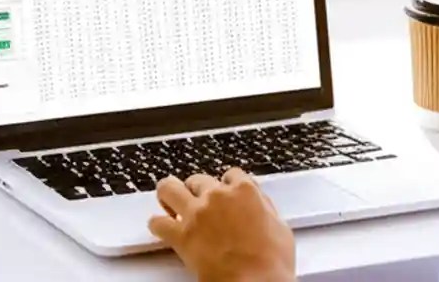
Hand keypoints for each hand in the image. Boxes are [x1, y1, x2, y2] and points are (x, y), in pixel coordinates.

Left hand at [149, 168, 294, 281]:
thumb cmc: (271, 263)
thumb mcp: (280, 227)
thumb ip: (264, 208)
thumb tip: (258, 203)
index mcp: (244, 191)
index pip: (231, 174)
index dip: (227, 184)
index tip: (226, 192)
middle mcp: (217, 196)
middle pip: (199, 180)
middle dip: (198, 191)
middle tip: (198, 202)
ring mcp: (196, 214)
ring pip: (169, 189)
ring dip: (169, 194)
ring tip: (169, 201)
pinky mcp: (181, 236)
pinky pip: (158, 223)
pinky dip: (158, 224)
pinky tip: (161, 227)